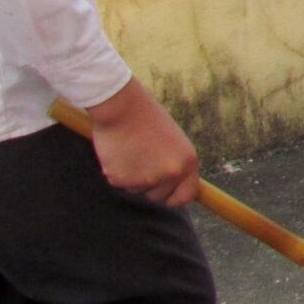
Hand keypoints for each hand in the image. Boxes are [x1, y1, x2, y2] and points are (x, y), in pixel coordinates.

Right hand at [84, 78, 201, 207]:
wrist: (121, 105)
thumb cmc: (146, 118)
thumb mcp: (172, 141)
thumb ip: (174, 164)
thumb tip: (172, 187)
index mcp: (188, 161)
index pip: (186, 195)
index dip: (174, 197)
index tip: (166, 195)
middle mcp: (171, 173)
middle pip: (159, 197)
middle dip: (149, 186)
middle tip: (140, 161)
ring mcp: (147, 178)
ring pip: (137, 191)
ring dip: (131, 177)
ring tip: (130, 150)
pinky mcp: (123, 179)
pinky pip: (118, 183)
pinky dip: (116, 171)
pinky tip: (118, 151)